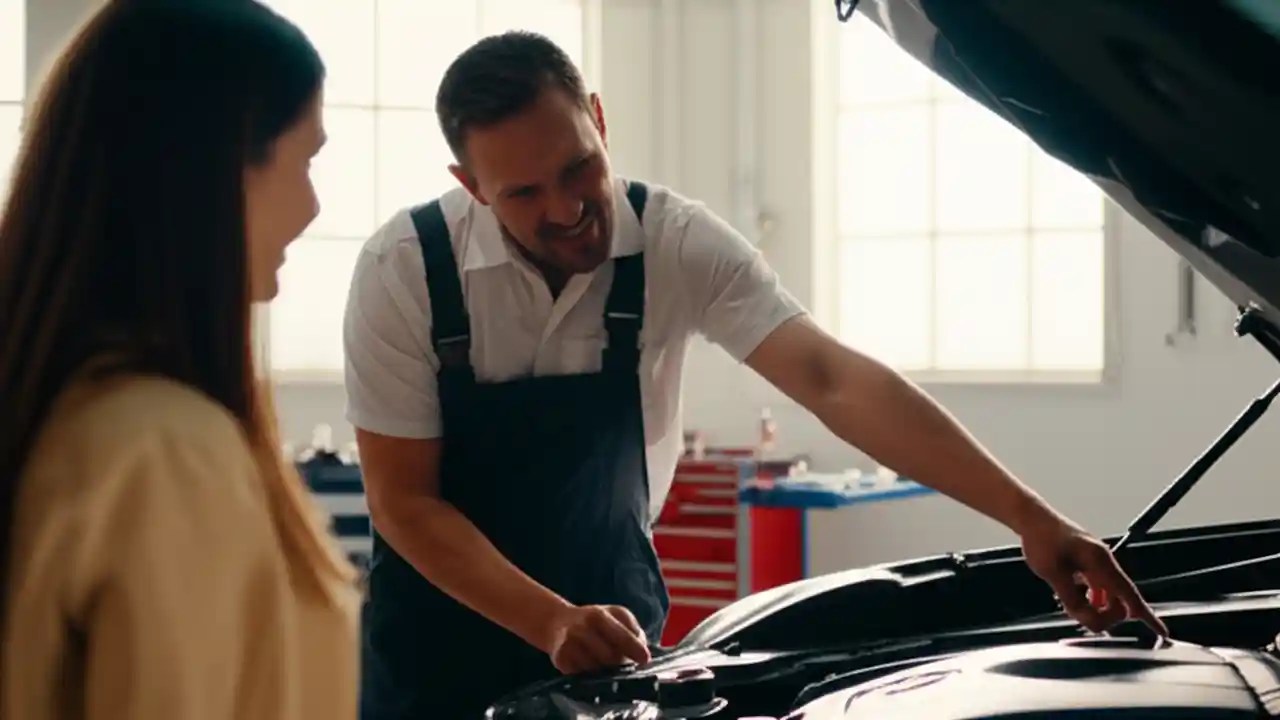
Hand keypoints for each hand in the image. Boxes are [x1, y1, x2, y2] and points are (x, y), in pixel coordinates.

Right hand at [545, 604, 650, 674]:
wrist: (558, 623)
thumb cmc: (593, 620)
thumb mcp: (614, 614)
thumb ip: (631, 627)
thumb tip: (642, 646)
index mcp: (598, 616)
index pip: (621, 636)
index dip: (635, 649)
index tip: (645, 659)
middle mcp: (581, 629)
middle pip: (610, 657)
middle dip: (621, 663)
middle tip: (624, 664)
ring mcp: (569, 645)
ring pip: (597, 669)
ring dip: (606, 671)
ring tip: (606, 664)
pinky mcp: (560, 660)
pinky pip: (583, 675)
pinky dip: (591, 675)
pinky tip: (591, 667)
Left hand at [1019, 513, 1167, 636]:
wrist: (1033, 518)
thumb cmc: (1042, 540)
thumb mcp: (1052, 572)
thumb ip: (1071, 598)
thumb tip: (1087, 619)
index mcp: (1101, 563)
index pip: (1130, 595)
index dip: (1147, 616)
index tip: (1162, 633)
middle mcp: (1104, 562)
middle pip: (1119, 600)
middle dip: (1106, 615)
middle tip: (1079, 616)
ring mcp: (1097, 562)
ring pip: (1108, 595)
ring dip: (1097, 608)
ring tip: (1075, 609)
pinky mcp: (1088, 562)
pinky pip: (1098, 587)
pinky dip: (1092, 598)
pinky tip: (1076, 600)